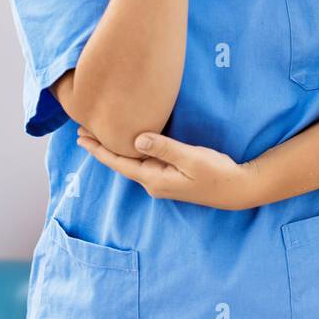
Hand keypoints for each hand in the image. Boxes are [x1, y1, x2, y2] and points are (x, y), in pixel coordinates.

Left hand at [76, 128, 259, 210]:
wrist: (238, 188)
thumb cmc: (217, 172)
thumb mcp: (191, 158)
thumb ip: (164, 148)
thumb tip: (136, 140)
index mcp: (154, 179)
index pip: (119, 163)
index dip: (99, 150)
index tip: (81, 137)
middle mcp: (153, 182)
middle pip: (121, 163)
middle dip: (102, 147)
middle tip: (83, 131)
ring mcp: (162, 181)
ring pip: (132, 162)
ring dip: (116, 149)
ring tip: (101, 134)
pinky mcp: (171, 177)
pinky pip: (144, 162)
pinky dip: (132, 151)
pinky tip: (130, 143)